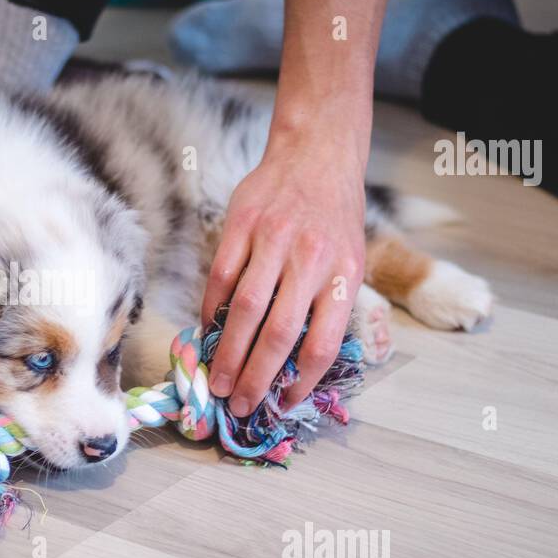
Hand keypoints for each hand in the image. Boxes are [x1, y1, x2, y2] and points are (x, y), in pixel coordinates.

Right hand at [202, 120, 365, 416]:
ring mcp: (274, 241)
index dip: (301, 380)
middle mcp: (311, 260)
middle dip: (256, 376)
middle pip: (278, 332)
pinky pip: (222, 277)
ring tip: (217, 381)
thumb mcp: (349, 260)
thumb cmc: (334, 218)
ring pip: (245, 309)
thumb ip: (326, 305)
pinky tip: (208, 332)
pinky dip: (212, 310)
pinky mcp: (242, 225)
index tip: (282, 403)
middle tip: (238, 405)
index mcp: (343, 276)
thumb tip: (295, 362)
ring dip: (228, 352)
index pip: (322, 342)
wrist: (317, 153)